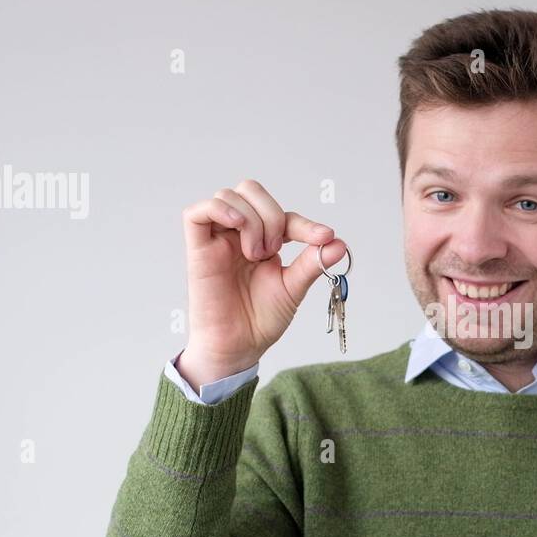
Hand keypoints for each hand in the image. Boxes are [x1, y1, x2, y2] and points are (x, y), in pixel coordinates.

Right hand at [177, 179, 345, 387]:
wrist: (240, 346)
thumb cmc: (261, 319)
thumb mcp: (293, 287)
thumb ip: (312, 262)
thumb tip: (339, 243)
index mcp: (262, 240)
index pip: (283, 215)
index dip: (305, 224)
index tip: (325, 238)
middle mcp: (238, 234)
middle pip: (250, 189)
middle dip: (272, 215)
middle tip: (274, 250)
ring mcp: (217, 239)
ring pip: (229, 195)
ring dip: (251, 220)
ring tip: (256, 254)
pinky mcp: (198, 249)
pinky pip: (197, 212)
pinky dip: (220, 208)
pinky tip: (237, 225)